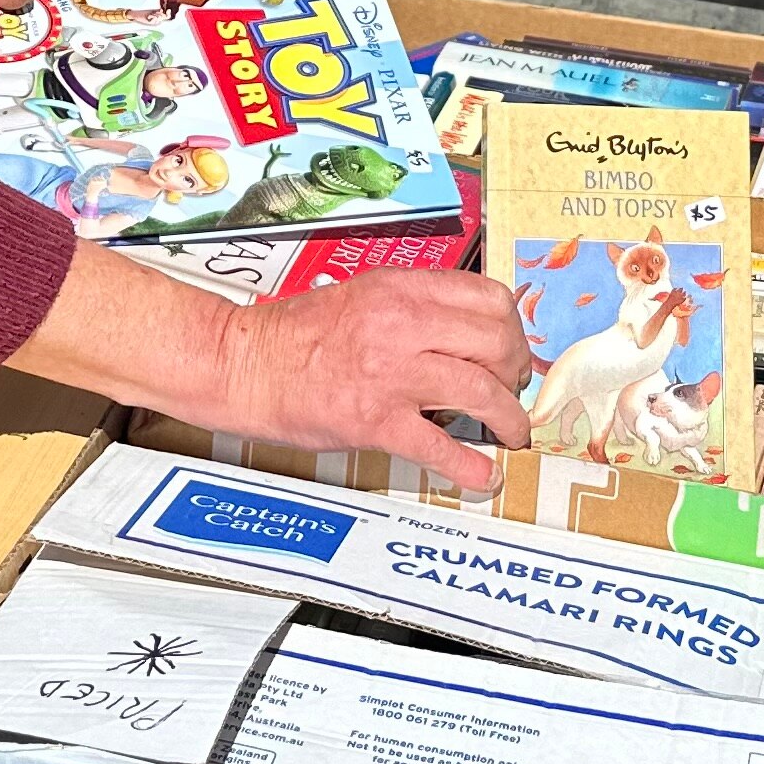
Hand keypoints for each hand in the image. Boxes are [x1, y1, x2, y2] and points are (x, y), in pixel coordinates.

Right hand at [202, 270, 535, 495]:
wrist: (247, 364)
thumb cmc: (296, 334)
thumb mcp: (364, 294)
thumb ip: (415, 305)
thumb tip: (466, 329)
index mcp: (401, 289)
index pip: (489, 298)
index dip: (512, 329)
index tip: (510, 350)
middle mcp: (402, 326)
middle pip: (495, 343)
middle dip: (516, 373)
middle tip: (512, 391)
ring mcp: (391, 374)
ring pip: (480, 392)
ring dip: (508, 419)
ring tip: (511, 433)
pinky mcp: (375, 421)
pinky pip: (438, 447)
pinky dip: (469, 466)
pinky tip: (482, 474)